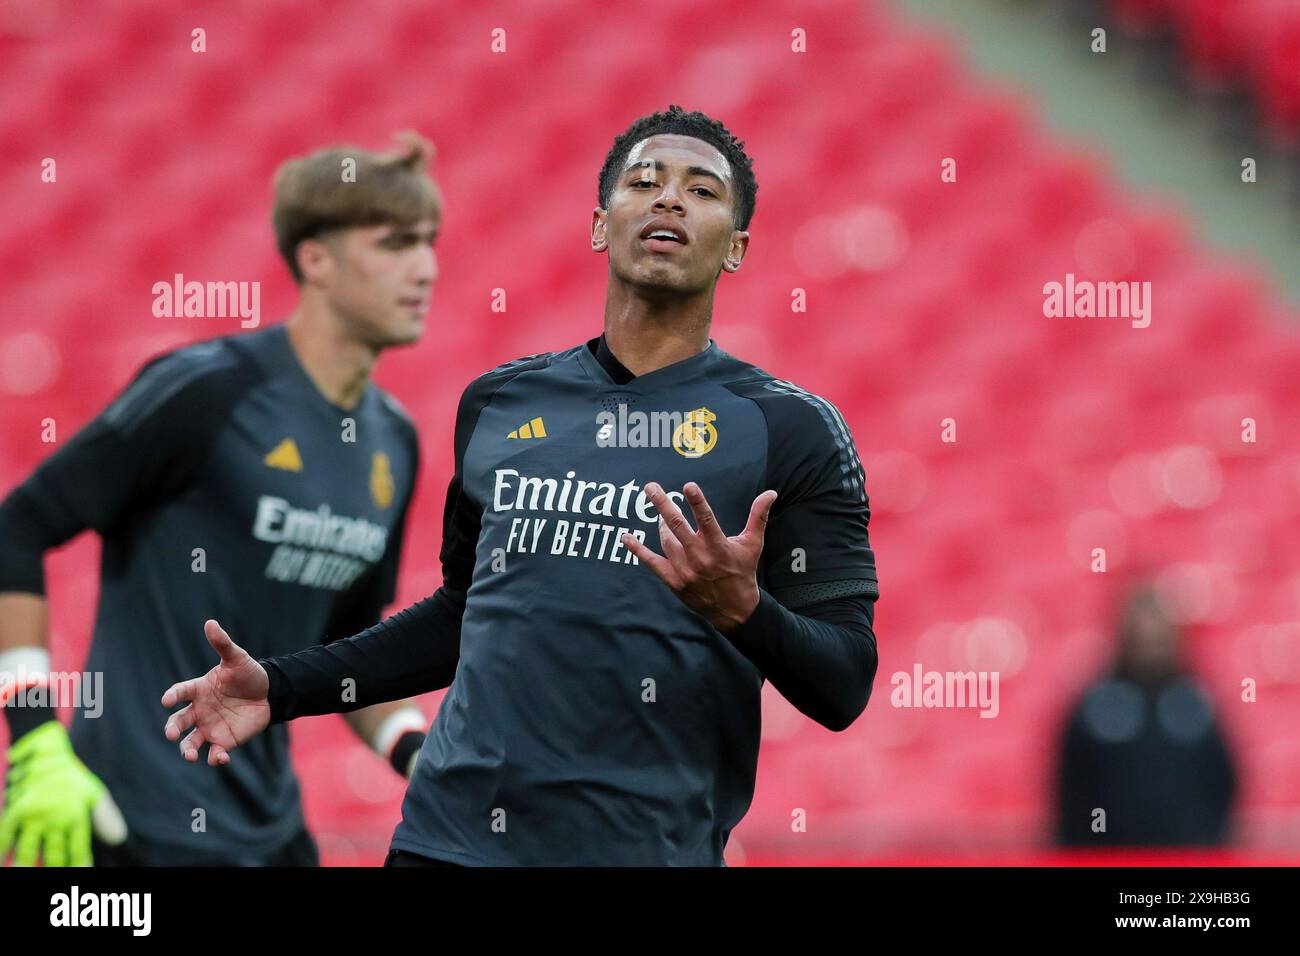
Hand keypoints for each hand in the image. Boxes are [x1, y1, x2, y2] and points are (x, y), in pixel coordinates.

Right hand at [0, 721, 117, 865]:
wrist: (46, 751)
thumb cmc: (71, 777)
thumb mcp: (93, 793)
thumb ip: (105, 816)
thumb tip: (119, 839)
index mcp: (77, 815)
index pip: (79, 849)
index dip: (81, 864)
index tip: (83, 873)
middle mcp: (56, 818)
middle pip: (55, 854)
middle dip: (56, 868)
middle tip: (57, 876)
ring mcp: (35, 815)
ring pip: (29, 850)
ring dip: (28, 865)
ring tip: (26, 874)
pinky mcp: (16, 809)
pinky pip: (7, 834)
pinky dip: (4, 848)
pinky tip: (2, 859)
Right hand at [162, 620, 270, 766]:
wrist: (270, 693)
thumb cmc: (249, 674)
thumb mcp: (237, 658)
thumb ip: (222, 644)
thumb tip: (210, 622)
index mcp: (199, 689)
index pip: (180, 692)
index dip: (172, 695)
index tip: (167, 699)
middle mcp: (200, 710)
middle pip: (178, 721)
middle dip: (172, 728)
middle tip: (171, 733)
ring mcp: (210, 727)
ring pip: (191, 742)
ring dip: (187, 750)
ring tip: (191, 755)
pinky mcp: (224, 741)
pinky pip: (215, 753)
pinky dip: (215, 758)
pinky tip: (220, 758)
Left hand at [621, 482, 777, 633]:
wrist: (734, 609)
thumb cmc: (743, 571)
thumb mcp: (752, 544)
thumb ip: (758, 517)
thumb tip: (770, 493)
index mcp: (719, 547)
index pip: (707, 520)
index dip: (697, 502)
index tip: (688, 486)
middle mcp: (700, 557)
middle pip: (677, 526)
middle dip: (662, 504)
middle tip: (650, 487)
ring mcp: (684, 570)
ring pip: (666, 541)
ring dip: (661, 524)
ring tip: (661, 515)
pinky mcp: (673, 580)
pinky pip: (651, 562)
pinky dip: (638, 550)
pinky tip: (626, 537)